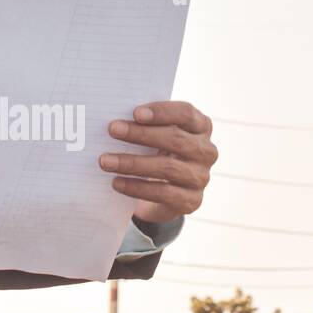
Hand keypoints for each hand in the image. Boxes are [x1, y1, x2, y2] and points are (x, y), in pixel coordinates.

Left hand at [99, 101, 216, 224]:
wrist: (164, 194)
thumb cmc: (158, 153)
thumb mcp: (157, 136)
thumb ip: (146, 125)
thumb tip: (116, 121)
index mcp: (201, 126)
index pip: (186, 113)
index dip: (162, 112)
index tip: (135, 113)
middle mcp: (206, 151)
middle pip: (176, 139)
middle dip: (141, 134)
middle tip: (112, 130)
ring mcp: (201, 177)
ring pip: (167, 167)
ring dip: (132, 163)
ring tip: (105, 161)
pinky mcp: (191, 200)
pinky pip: (163, 193)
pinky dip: (136, 187)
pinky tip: (116, 182)